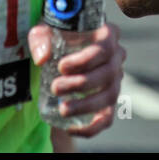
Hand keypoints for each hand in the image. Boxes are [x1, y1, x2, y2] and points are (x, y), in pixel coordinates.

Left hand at [28, 22, 124, 137]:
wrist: (59, 53)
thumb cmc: (55, 37)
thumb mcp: (44, 31)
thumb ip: (41, 39)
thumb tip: (42, 58)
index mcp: (107, 34)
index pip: (106, 47)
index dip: (86, 60)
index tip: (62, 66)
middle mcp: (117, 56)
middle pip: (109, 72)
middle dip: (82, 84)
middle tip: (56, 87)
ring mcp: (115, 79)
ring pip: (110, 95)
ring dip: (87, 105)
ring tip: (63, 108)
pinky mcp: (108, 100)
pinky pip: (107, 117)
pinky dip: (92, 127)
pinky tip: (70, 128)